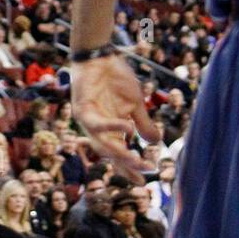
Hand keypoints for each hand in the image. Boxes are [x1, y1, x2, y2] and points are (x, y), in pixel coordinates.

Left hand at [72, 54, 158, 179]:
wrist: (100, 55)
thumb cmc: (116, 79)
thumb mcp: (135, 104)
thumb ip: (143, 124)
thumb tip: (156, 143)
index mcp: (112, 130)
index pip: (120, 156)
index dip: (130, 170)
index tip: (144, 182)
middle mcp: (99, 130)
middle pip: (111, 155)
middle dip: (126, 165)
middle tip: (144, 170)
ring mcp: (89, 121)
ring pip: (101, 144)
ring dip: (119, 152)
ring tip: (136, 159)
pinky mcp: (82, 109)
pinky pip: (96, 123)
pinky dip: (112, 126)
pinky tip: (128, 127)